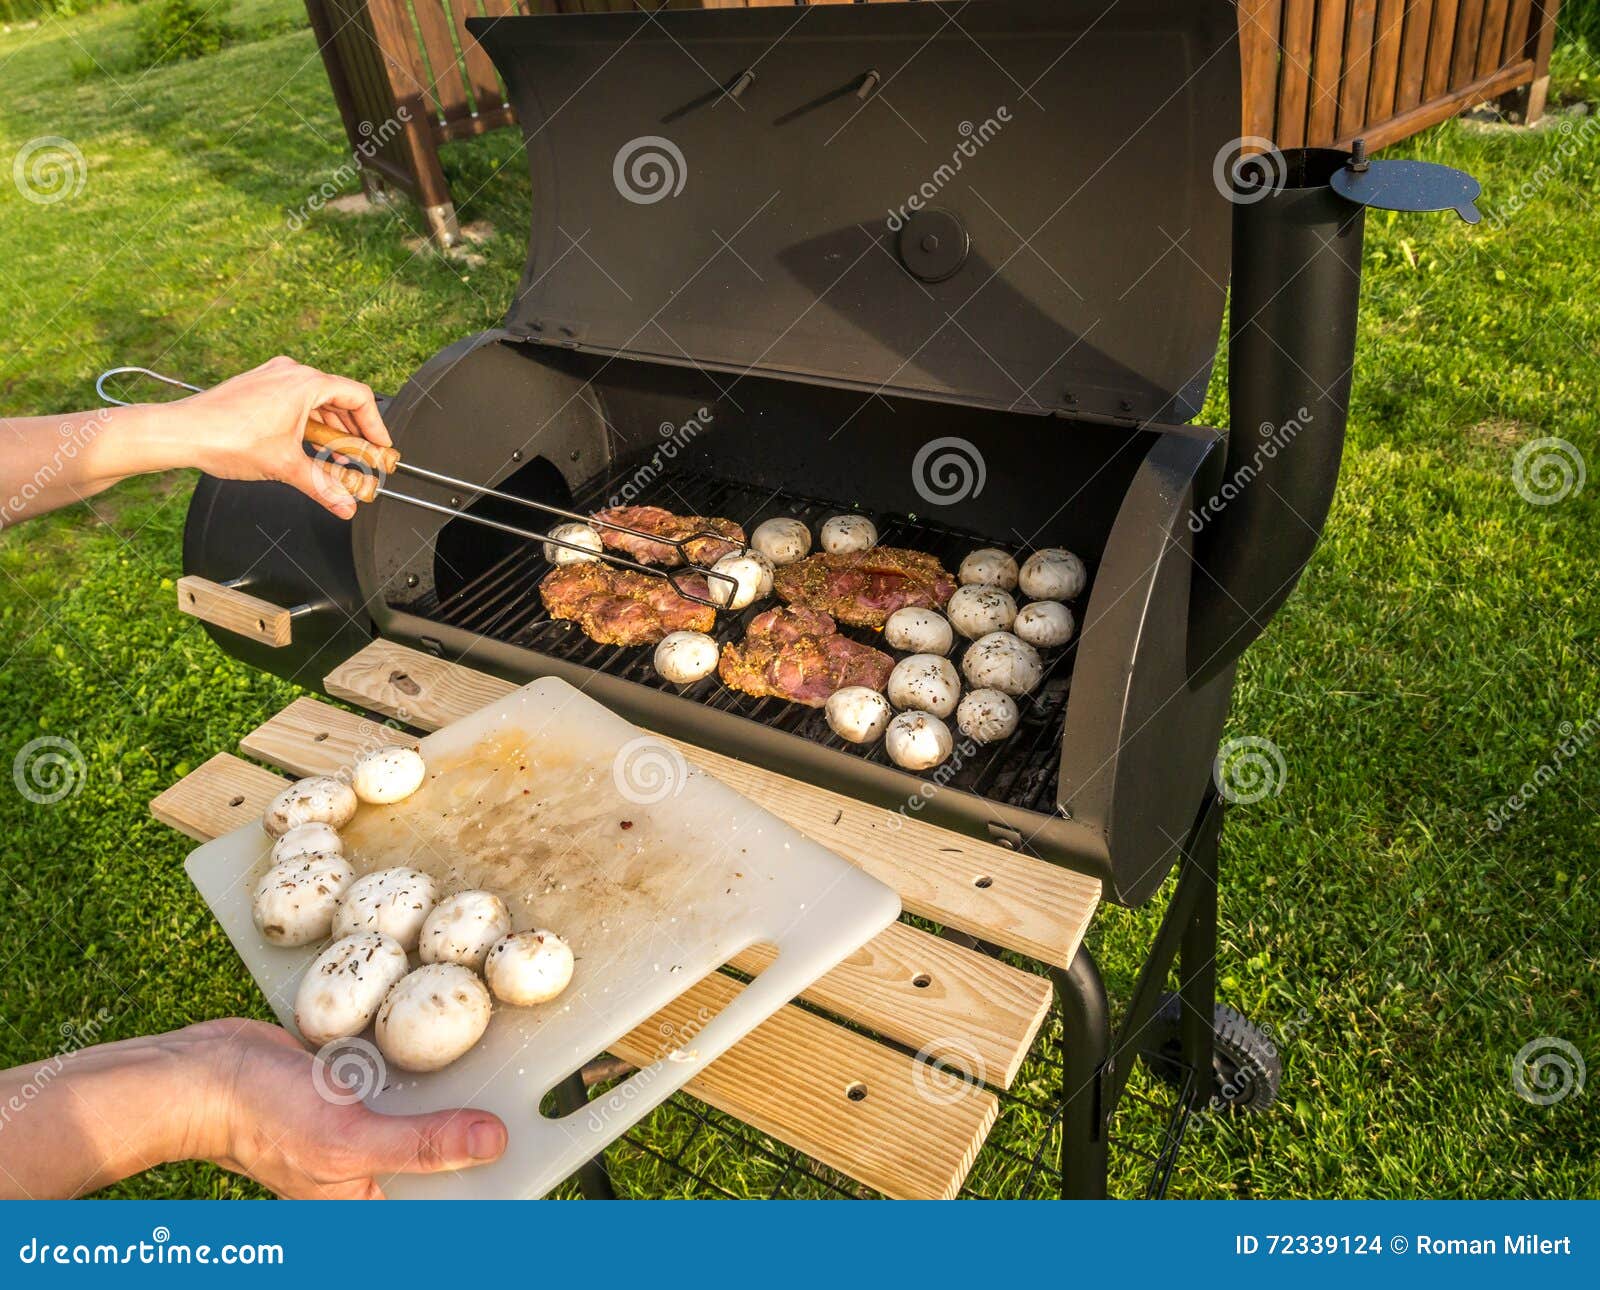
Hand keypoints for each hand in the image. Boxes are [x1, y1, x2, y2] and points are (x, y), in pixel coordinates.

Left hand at [172, 356, 390, 518]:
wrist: (181, 432)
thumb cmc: (226, 437)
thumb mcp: (285, 467)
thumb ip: (323, 486)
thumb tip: (344, 505)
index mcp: (305, 383)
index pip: (359, 397)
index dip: (376, 425)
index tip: (381, 447)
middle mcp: (290, 373)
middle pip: (340, 398)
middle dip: (354, 431)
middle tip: (363, 456)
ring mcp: (272, 378)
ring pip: (316, 400)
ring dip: (331, 428)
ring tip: (336, 457)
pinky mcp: (257, 387)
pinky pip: (295, 401)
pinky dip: (308, 422)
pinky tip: (306, 447)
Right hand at [190, 1019, 506, 1199]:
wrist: (204, 1073)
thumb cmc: (262, 1120)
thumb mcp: (349, 1142)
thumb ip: (422, 1145)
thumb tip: (491, 1144)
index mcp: (371, 1199)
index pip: (446, 1199)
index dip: (488, 1180)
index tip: (534, 1152)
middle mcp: (373, 1163)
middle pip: (444, 1146)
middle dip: (477, 1121)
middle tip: (525, 1090)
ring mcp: (366, 1120)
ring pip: (427, 1103)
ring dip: (453, 1082)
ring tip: (504, 1057)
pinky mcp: (358, 1081)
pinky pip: (401, 1070)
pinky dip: (420, 1054)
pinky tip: (452, 1031)